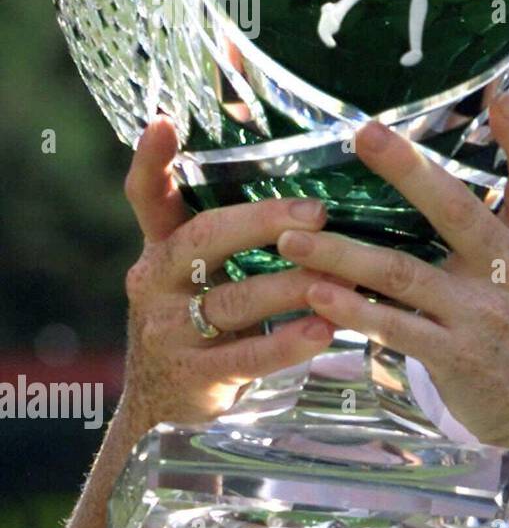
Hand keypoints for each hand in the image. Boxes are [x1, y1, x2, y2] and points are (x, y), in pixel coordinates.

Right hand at [120, 117, 355, 425]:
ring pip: (234, 299)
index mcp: (161, 248)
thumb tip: (311, 185)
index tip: (165, 123)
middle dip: (261, 222)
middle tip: (317, 211)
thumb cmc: (204, 320)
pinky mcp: (192, 377)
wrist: (166, 405)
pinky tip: (325, 329)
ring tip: (341, 274)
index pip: (147, 198)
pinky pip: (244, 356)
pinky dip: (287, 342)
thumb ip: (236, 233)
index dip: (152, 161)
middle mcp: (156, 283)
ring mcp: (168, 332)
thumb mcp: (206, 273)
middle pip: (204, 241)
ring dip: (290, 285)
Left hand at [278, 95, 508, 454]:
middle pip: (456, 211)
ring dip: (340, 251)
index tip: (500, 96)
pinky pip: (394, 328)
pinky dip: (350, 310)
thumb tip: (449, 198)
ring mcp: (484, 316)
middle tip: (364, 134)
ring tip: (290, 234)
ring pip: (401, 273)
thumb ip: (503, 241)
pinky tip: (315, 295)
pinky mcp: (457, 356)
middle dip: (407, 170)